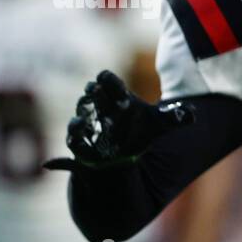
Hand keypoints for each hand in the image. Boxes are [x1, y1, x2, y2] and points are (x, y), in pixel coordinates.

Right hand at [45, 70, 193, 170]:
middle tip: (92, 91)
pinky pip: (71, 151)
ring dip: (77, 123)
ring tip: (79, 123)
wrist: (124, 150)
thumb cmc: (140, 133)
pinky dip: (61, 159)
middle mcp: (99, 112)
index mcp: (116, 101)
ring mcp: (88, 130)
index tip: (102, 78)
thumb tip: (192, 115)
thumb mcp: (161, 125)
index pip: (109, 84)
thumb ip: (177, 117)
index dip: (106, 81)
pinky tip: (49, 164)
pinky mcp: (81, 150)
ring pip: (79, 123)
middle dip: (91, 97)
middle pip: (92, 100)